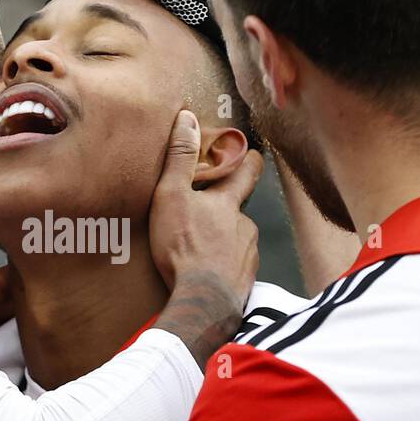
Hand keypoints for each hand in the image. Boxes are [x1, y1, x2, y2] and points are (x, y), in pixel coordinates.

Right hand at [150, 110, 261, 300]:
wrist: (203, 302)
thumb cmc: (184, 248)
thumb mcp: (171, 197)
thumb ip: (180, 158)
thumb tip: (187, 118)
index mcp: (228, 203)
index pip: (246, 171)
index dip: (247, 160)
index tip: (247, 154)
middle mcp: (245, 226)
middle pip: (239, 211)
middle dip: (225, 209)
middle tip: (205, 213)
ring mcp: (248, 256)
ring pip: (237, 241)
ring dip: (222, 243)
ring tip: (197, 252)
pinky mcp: (246, 283)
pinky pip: (235, 269)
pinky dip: (223, 269)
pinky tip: (206, 277)